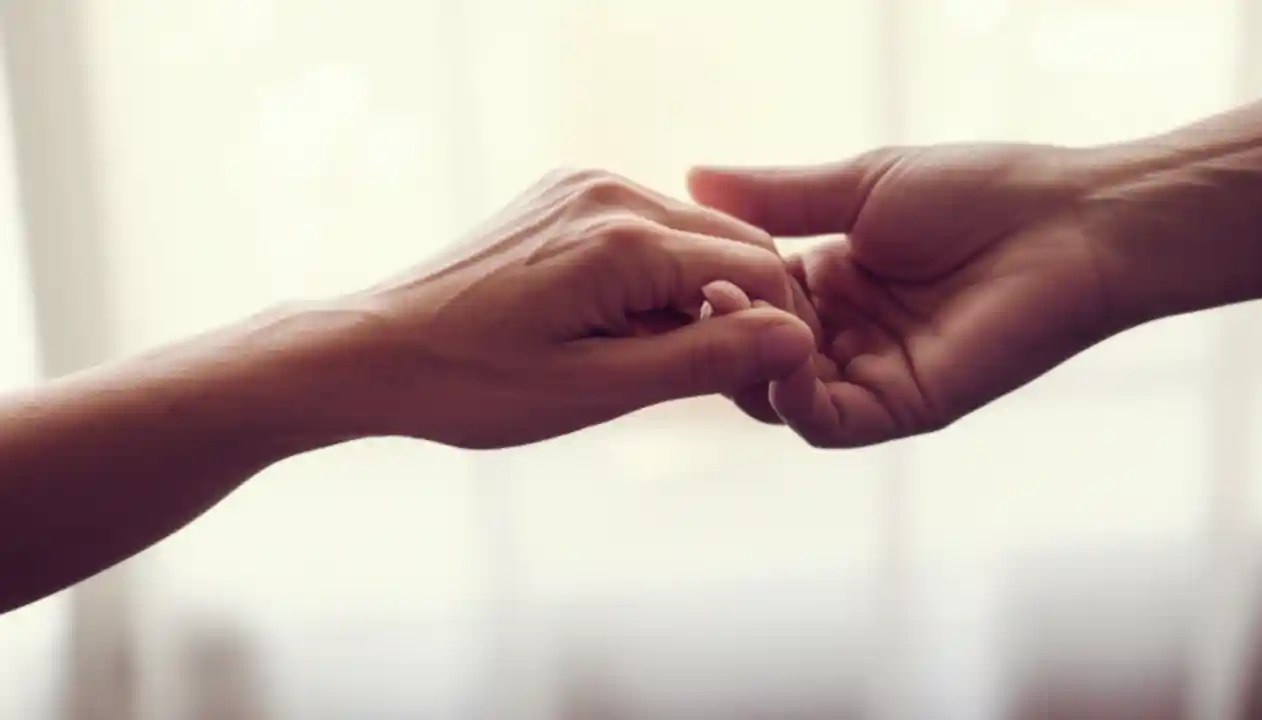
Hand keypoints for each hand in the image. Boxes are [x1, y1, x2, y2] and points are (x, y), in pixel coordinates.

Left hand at [317, 168, 812, 447]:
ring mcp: (580, 185)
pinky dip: (656, 277)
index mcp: (624, 239)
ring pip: (689, 236)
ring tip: (656, 361)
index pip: (755, 268)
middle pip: (730, 243)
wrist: (374, 350)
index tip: (766, 383)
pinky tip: (622, 327)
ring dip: (698, 295)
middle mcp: (608, 191)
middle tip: (722, 380)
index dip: (778, 327)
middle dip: (743, 309)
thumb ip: (705, 359)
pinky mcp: (561, 194)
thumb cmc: (475, 384)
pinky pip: (644, 229)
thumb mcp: (598, 389)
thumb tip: (796, 339)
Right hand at [689, 145, 1113, 446]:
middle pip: (751, 354)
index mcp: (832, 282)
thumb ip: (776, 198)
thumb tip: (691, 176)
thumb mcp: (859, 188)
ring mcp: (870, 376)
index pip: (746, 299)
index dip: (711, 287)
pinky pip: (828, 423)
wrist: (1070, 225)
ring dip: (748, 360)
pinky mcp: (902, 409)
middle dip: (718, 329)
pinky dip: (793, 399)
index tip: (676, 262)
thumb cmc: (980, 195)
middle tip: (697, 296)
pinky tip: (781, 358)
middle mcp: (844, 336)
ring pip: (778, 395)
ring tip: (730, 317)